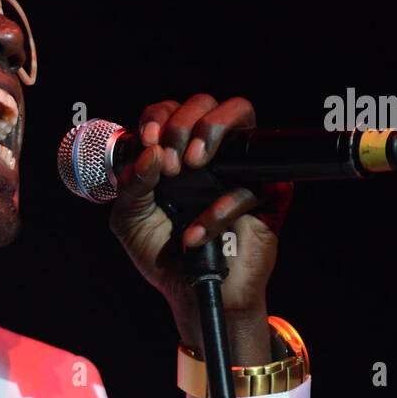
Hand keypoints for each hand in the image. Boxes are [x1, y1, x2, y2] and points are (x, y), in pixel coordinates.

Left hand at [107, 94, 292, 365]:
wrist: (187, 292)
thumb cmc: (161, 253)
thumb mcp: (129, 218)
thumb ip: (131, 183)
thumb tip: (152, 153)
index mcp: (173, 152)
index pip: (170, 112)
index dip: (159, 117)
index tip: (150, 143)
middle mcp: (207, 155)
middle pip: (206, 105)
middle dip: (182, 125)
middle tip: (170, 164)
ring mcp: (237, 172)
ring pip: (242, 121)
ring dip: (209, 132)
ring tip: (189, 168)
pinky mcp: (266, 198)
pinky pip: (249, 186)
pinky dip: (219, 209)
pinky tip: (196, 232)